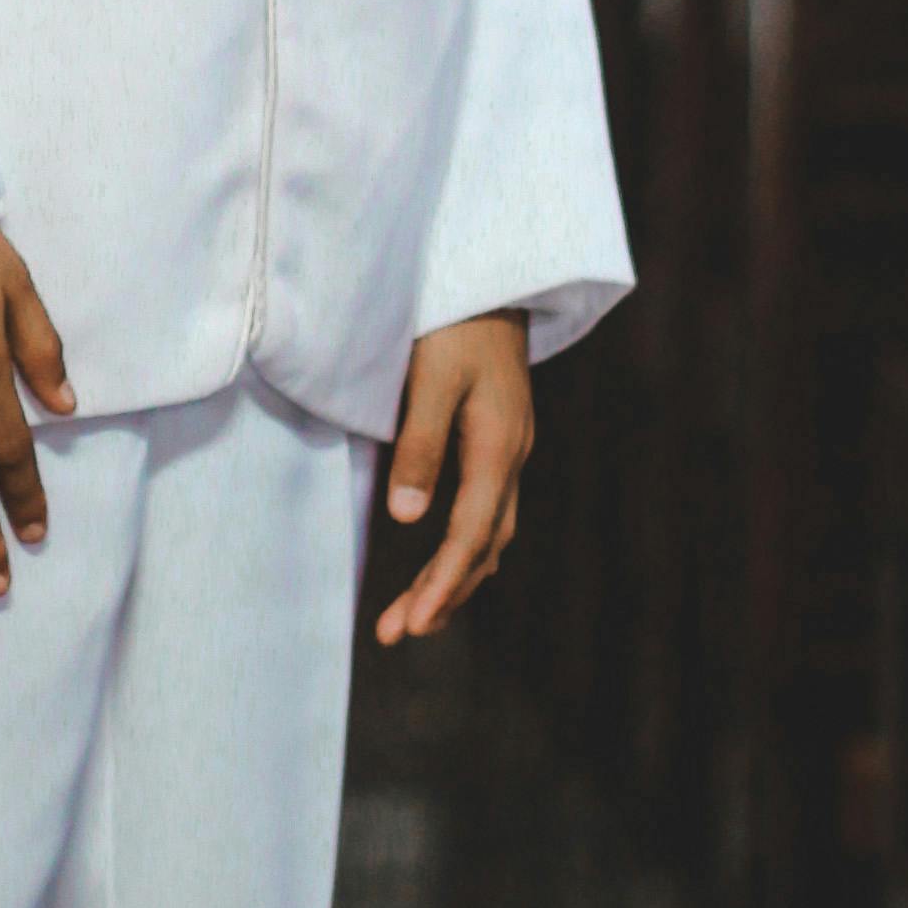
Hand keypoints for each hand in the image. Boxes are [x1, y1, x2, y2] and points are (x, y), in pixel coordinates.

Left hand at [373, 311, 533, 645]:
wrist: (491, 273)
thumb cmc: (454, 321)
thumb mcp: (430, 378)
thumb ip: (420, 446)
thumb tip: (408, 520)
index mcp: (499, 447)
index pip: (470, 536)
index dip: (440, 585)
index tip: (410, 625)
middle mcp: (513, 455)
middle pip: (484, 547)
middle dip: (442, 595)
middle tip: (395, 634)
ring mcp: (511, 449)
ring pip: (491, 534)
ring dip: (454, 578)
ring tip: (413, 616)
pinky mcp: (500, 440)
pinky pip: (488, 511)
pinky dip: (466, 548)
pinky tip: (445, 562)